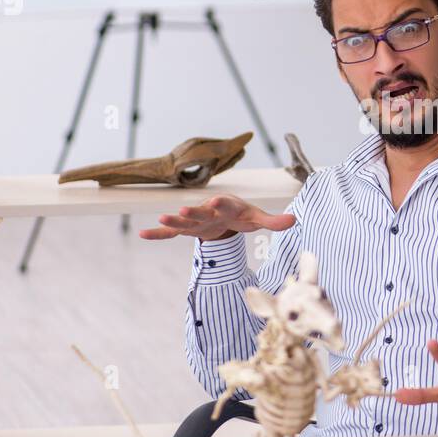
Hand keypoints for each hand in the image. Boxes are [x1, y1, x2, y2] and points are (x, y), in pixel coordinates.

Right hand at [138, 194, 296, 241]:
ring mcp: (197, 221)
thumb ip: (273, 221)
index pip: (224, 203)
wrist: (226, 214)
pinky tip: (142, 235)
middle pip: (200, 211)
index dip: (221, 203)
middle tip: (182, 211)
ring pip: (184, 222)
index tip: (216, 201)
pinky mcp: (189, 230)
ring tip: (161, 219)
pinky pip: (171, 234)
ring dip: (173, 222)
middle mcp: (208, 211)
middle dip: (193, 212)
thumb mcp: (258, 218)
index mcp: (227, 205)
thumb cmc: (243, 214)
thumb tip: (294, 221)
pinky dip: (158, 235)